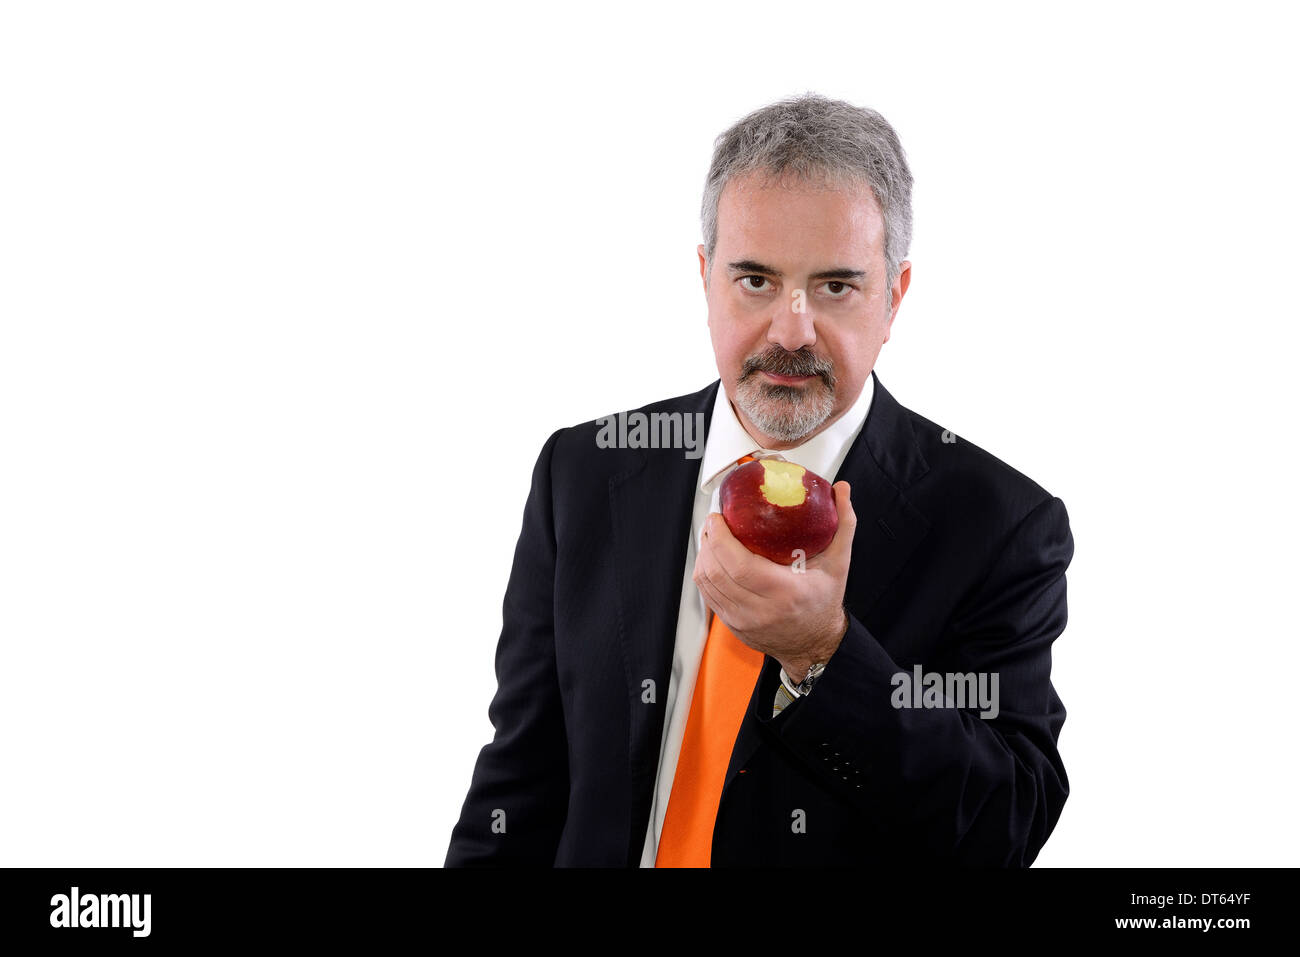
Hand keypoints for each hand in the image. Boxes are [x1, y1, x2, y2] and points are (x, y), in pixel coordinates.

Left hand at [693, 480, 855, 678]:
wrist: (815, 644)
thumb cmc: (823, 603)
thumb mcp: (839, 564)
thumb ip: (844, 525)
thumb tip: (842, 490)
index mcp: (785, 593)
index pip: (739, 566)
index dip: (721, 539)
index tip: (720, 518)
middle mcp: (759, 610)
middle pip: (716, 572)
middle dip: (708, 540)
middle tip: (714, 521)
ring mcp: (742, 620)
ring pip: (706, 583)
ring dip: (703, 555)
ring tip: (711, 535)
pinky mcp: (732, 625)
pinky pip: (707, 595)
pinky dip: (705, 572)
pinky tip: (712, 557)